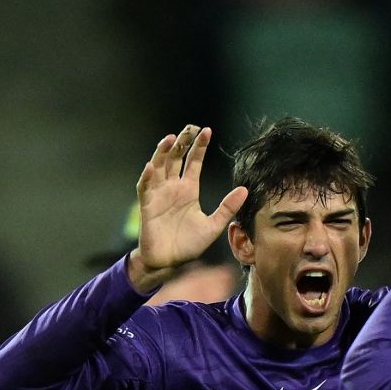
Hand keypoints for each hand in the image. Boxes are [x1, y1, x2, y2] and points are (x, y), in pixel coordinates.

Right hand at [129, 124, 248, 291]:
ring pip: (159, 167)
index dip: (199, 147)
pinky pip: (145, 187)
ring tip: (170, 139)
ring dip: (162, 153)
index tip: (207, 131)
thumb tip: (245, 189)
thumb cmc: (189, 244)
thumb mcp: (213, 225)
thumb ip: (227, 207)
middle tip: (189, 127)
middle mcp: (173, 188)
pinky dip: (147, 176)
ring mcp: (159, 195)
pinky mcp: (147, 206)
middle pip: (175, 158)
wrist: (170, 262)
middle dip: (181, 142)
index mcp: (189, 190)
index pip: (194, 162)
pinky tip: (152, 166)